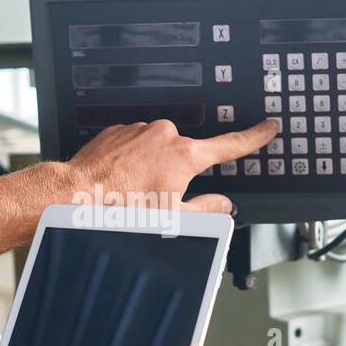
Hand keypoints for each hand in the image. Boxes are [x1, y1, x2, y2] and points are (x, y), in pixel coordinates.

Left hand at [64, 118, 277, 214]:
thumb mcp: (174, 219)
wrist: (77, 194)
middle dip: (178, 174)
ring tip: (133, 193)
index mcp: (184, 155)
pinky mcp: (117, 131)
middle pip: (186, 154)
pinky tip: (120, 182)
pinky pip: (134, 146)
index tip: (268, 127)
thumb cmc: (121, 210)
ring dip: (152, 168)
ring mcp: (139, 130)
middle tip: (158, 198)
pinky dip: (132, 163)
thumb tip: (223, 204)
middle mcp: (164, 135)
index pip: (230, 145)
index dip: (253, 137)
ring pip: (157, 150)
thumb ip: (207, 210)